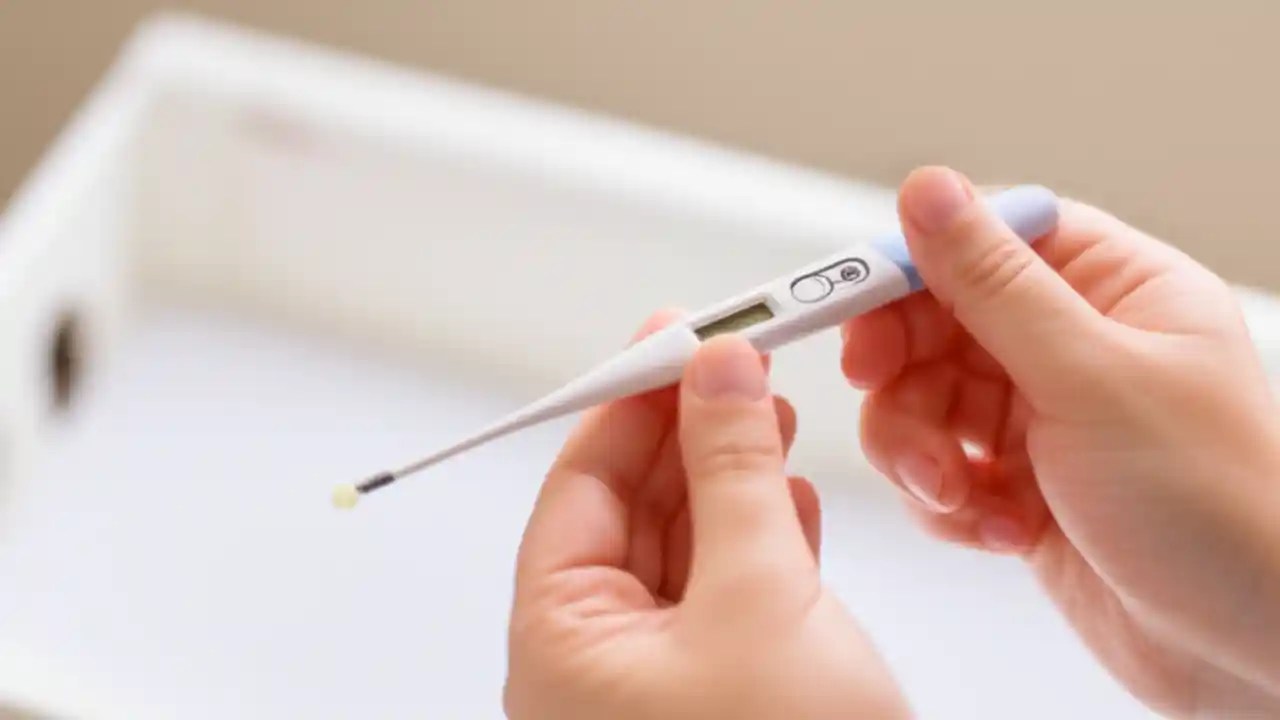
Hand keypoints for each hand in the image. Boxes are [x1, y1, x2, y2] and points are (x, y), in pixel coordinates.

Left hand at [505, 315, 908, 719]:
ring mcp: (658, 679)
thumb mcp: (757, 594)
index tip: (678, 335)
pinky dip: (758, 539)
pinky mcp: (722, 692)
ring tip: (770, 409)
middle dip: (688, 430)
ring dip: (732, 477)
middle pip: (632, 507)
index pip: (581, 485)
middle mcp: (595, 660)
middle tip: (735, 358)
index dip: (631, 400)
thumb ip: (735, 472)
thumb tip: (719, 370)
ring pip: (684, 545)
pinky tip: (789, 495)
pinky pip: (724, 592)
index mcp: (561, 642)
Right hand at [843, 167, 1279, 716]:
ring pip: (925, 400)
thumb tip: (927, 190)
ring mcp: (1043, 419)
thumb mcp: (1093, 378)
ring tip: (955, 494)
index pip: (988, 241)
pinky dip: (947, 501)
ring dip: (919, 448)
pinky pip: (940, 470)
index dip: (911, 266)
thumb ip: (995, 285)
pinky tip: (994, 530)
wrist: (1247, 650)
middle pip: (938, 322)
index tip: (852, 302)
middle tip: (883, 396)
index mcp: (1116, 290)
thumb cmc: (1216, 505)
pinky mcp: (1019, 487)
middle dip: (903, 372)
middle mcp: (1075, 347)